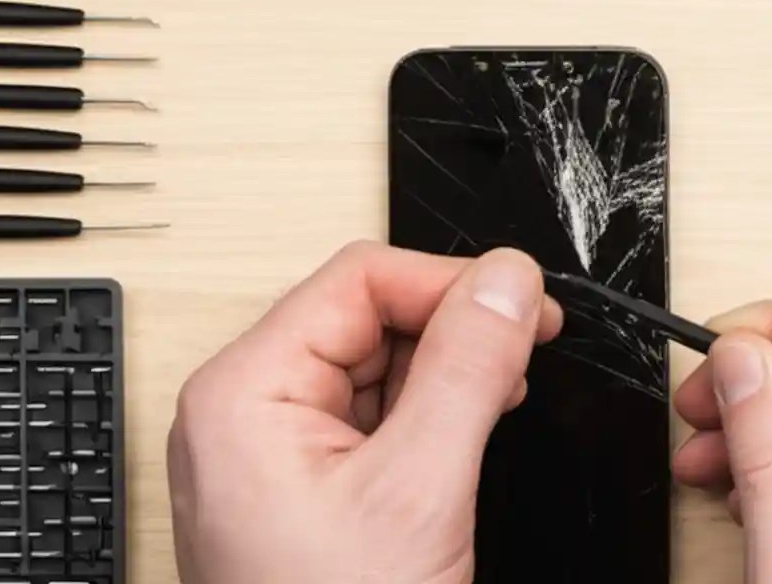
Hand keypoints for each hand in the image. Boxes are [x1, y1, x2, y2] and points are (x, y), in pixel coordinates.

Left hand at [168, 243, 561, 583]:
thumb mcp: (418, 490)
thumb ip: (465, 370)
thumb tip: (504, 281)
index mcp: (245, 393)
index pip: (357, 282)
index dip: (449, 282)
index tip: (522, 302)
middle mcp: (248, 411)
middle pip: (366, 315)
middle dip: (453, 325)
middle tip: (527, 342)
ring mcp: (274, 449)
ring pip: (377, 362)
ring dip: (449, 366)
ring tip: (505, 387)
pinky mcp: (306, 483)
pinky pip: (375, 413)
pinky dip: (432, 408)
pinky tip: (472, 420)